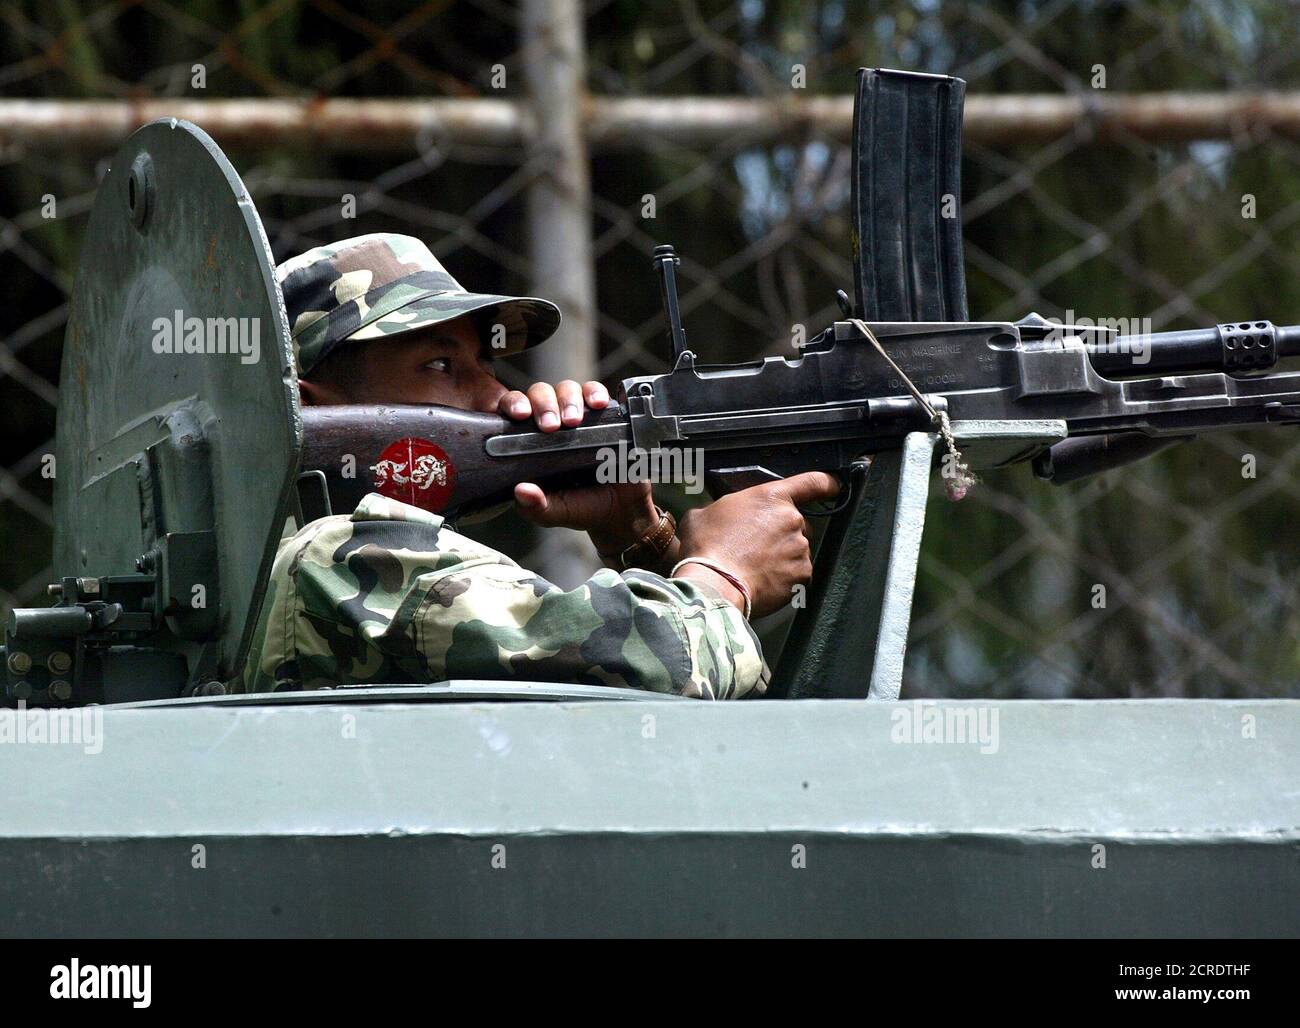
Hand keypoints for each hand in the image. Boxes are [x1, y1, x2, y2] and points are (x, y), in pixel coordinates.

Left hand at [501, 380, 660, 554]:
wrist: (623, 511)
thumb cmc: (582, 508)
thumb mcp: (555, 512)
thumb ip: (536, 507)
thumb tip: (521, 492)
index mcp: (531, 442)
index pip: (515, 410)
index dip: (514, 405)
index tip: (520, 415)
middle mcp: (554, 423)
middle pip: (541, 394)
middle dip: (544, 404)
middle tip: (551, 426)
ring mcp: (581, 417)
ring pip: (568, 389)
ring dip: (569, 399)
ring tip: (575, 420)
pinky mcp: (605, 415)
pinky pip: (598, 393)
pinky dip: (596, 393)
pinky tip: (598, 404)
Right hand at [673, 472, 839, 617]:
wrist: (713, 584)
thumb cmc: (706, 548)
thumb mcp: (702, 514)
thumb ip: (721, 509)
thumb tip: (716, 516)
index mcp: (771, 497)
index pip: (811, 482)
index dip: (827, 483)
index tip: (834, 486)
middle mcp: (792, 520)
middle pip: (797, 524)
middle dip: (781, 534)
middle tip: (755, 547)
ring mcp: (800, 548)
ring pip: (796, 551)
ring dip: (781, 558)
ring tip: (754, 567)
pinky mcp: (802, 575)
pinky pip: (797, 575)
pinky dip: (784, 578)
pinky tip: (762, 580)